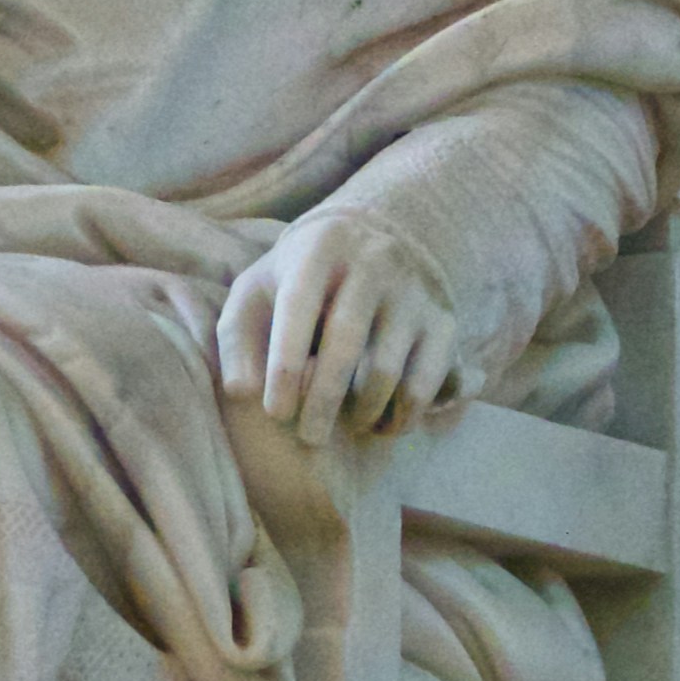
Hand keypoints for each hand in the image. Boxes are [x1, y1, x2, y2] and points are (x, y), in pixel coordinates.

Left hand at [214, 210, 459, 447]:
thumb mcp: (256, 293)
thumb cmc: (296, 281)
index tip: (275, 413)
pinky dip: (404, 414)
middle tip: (309, 438)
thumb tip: (241, 391)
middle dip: (325, 399)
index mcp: (319, 248)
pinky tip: (381, 426)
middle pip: (347, 342)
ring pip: (388, 367)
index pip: (299, 307)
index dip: (285, 365)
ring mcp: (413, 291)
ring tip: (345, 429)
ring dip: (364, 410)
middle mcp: (373, 262)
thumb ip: (236, 338)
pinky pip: (426, 380)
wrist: (371, 242)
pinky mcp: (443, 321)